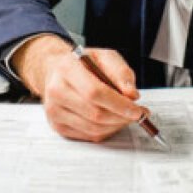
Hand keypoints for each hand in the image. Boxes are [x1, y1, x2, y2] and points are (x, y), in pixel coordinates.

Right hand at [12, 34, 146, 141]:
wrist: (56, 71)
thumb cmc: (82, 64)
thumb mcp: (105, 56)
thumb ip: (121, 73)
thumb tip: (132, 95)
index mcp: (67, 69)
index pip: (94, 92)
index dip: (119, 104)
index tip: (137, 110)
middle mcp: (56, 91)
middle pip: (95, 114)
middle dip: (122, 117)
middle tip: (138, 114)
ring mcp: (55, 111)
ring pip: (94, 128)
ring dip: (116, 125)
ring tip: (126, 116)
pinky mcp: (58, 126)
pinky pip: (89, 136)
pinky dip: (106, 130)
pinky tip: (112, 120)